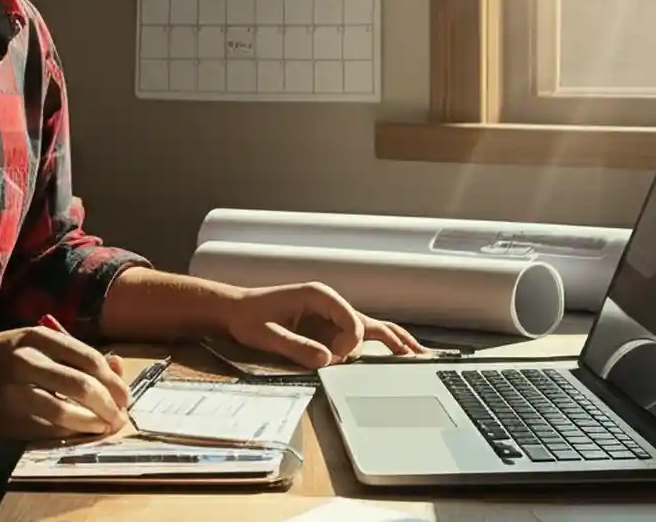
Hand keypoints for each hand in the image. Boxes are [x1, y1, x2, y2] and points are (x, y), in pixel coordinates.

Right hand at [0, 327, 130, 439]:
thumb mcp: (29, 344)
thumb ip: (70, 354)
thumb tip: (117, 366)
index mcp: (36, 337)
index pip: (90, 359)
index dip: (114, 380)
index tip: (125, 395)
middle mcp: (26, 360)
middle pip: (84, 385)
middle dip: (110, 404)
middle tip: (120, 416)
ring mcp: (13, 390)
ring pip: (66, 410)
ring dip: (93, 423)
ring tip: (105, 427)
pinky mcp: (5, 417)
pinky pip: (46, 428)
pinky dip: (68, 432)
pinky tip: (78, 433)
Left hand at [225, 282, 428, 368]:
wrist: (235, 310)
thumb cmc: (248, 316)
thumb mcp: (267, 333)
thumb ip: (295, 346)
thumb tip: (326, 359)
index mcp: (319, 296)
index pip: (351, 320)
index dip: (349, 343)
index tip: (335, 360)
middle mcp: (331, 303)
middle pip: (370, 323)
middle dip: (392, 341)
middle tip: (418, 358)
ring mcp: (332, 316)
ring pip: (372, 329)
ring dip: (395, 343)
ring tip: (420, 357)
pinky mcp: (329, 328)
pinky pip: (359, 337)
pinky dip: (380, 346)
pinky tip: (396, 356)